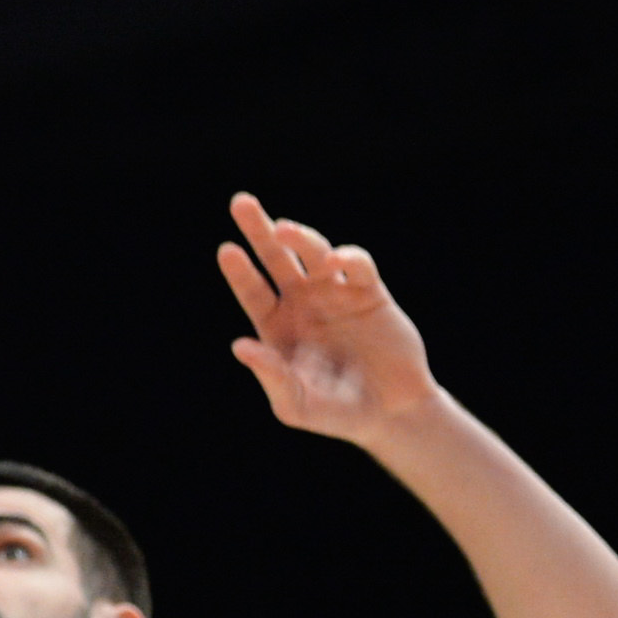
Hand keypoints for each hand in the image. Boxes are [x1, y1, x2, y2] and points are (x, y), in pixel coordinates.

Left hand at [217, 190, 443, 449]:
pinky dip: (348, 258)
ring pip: (314, 253)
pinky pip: (357, 266)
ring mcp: (336, 294)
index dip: (239, 271)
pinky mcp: (370, 293)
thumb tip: (241, 346)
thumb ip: (271, 376)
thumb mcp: (296, 404)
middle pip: (276, 258)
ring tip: (283, 230)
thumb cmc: (337, 413)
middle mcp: (303, 302)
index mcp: (277, 325)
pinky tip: (336, 260)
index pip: (252, 291)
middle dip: (258, 230)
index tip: (227, 250)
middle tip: (241, 202)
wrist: (391, 414)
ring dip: (299, 238)